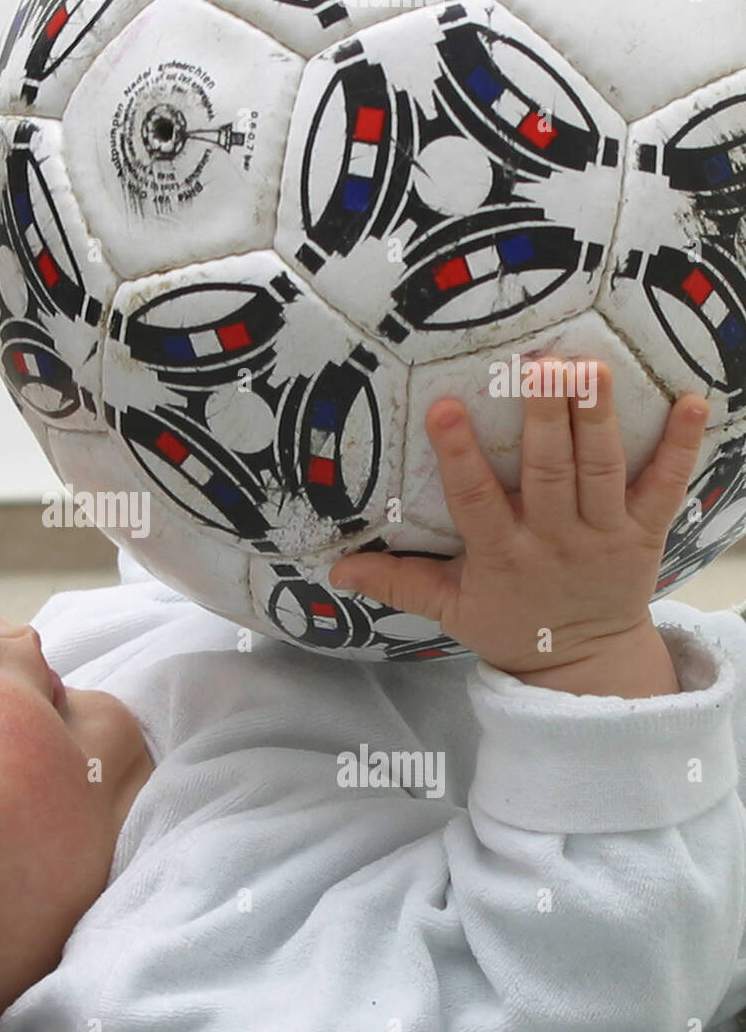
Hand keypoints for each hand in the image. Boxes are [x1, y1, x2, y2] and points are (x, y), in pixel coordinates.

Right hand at [327, 359, 710, 689]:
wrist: (584, 666)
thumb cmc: (511, 627)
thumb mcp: (448, 610)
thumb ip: (396, 583)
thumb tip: (337, 570)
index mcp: (503, 557)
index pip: (477, 500)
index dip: (460, 455)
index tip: (446, 409)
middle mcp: (555, 541)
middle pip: (550, 473)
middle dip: (546, 417)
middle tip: (543, 365)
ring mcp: (604, 535)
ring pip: (602, 470)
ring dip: (598, 417)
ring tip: (594, 368)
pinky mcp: (645, 533)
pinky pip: (667, 487)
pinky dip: (683, 447)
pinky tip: (694, 402)